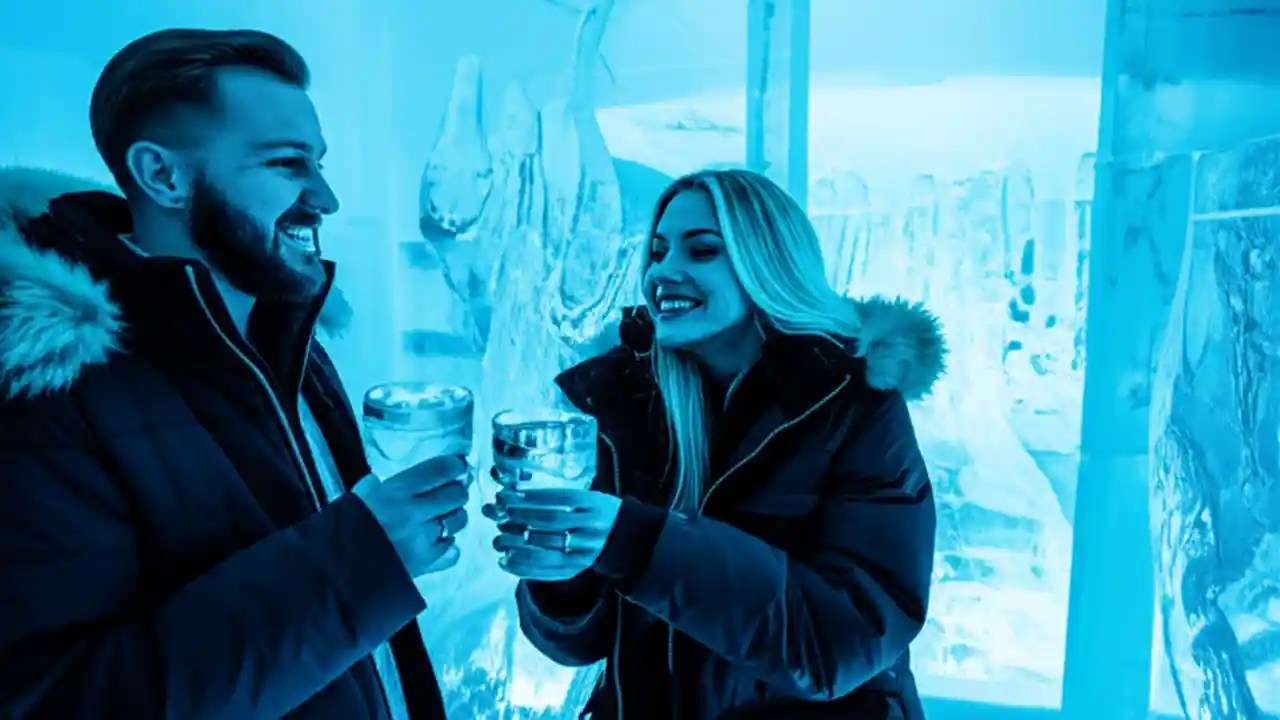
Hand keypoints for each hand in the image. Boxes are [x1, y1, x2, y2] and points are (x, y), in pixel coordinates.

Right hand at [354, 454, 470, 577]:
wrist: (338, 570)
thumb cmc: (344, 529)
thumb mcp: (356, 498)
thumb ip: (373, 487)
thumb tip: (378, 481)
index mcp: (398, 491)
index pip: (439, 470)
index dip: (455, 466)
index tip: (459, 466)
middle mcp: (417, 512)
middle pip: (456, 495)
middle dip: (457, 492)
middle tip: (453, 494)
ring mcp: (425, 539)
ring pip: (458, 521)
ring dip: (455, 518)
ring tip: (446, 519)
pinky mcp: (427, 563)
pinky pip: (451, 551)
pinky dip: (449, 547)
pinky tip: (441, 545)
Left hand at [481, 488, 620, 581]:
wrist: (624, 537)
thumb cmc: (594, 511)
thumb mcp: (584, 497)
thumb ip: (553, 497)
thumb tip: (510, 493)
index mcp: (593, 504)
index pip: (560, 498)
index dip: (532, 497)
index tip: (508, 496)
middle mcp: (591, 527)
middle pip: (551, 522)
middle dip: (521, 519)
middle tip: (498, 517)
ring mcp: (586, 550)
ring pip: (547, 549)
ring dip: (518, 546)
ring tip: (498, 541)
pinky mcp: (578, 568)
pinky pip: (548, 571)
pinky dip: (523, 568)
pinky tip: (505, 562)